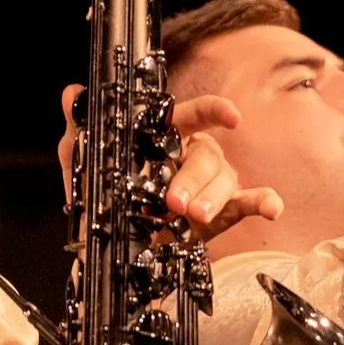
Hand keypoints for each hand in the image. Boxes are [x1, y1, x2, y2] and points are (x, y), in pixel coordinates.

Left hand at [57, 86, 282, 237]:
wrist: (112, 251)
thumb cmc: (104, 200)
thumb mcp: (84, 164)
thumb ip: (80, 129)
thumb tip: (72, 93)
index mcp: (165, 137)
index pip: (192, 114)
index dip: (214, 111)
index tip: (231, 116)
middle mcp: (192, 155)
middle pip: (207, 154)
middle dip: (193, 178)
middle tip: (173, 202)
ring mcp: (211, 183)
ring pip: (225, 178)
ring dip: (213, 197)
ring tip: (194, 216)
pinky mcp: (221, 212)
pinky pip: (246, 202)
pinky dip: (262, 201)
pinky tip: (271, 206)